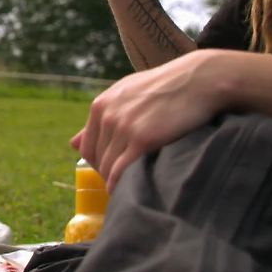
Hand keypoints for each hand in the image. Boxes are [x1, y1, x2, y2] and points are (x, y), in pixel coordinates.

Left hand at [71, 50, 225, 190]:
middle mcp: (107, 115)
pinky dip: (121, 185)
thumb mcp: (127, 94)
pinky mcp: (142, 139)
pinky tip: (128, 191)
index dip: (98, 163)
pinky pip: (121, 171)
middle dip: (107, 174)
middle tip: (123, 183)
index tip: (112, 171)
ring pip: (108, 167)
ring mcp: (123, 127)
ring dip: (115, 182)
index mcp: (100, 104)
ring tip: (129, 189)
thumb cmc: (165, 87)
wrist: (198, 80)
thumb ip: (101, 117)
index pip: (87, 146)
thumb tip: (72, 143)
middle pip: (97, 159)